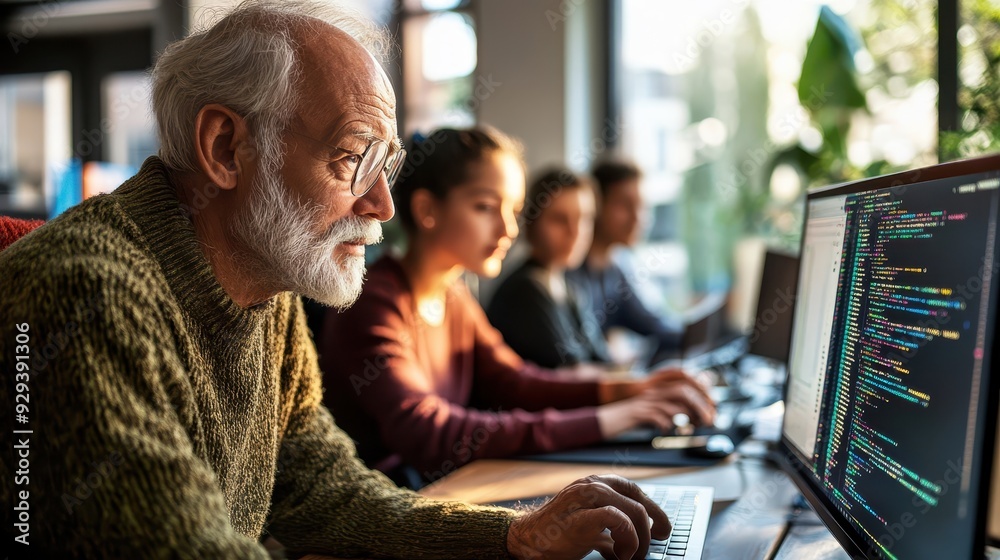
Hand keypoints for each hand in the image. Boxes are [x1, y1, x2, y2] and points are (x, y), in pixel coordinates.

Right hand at [506, 474, 670, 559]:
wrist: (526, 542)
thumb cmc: (557, 534)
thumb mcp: (590, 525)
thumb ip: (613, 526)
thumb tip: (642, 538)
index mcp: (594, 482)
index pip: (634, 490)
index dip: (654, 509)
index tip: (662, 528)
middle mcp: (591, 485)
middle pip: (638, 500)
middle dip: (653, 526)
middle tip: (654, 545)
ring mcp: (585, 499)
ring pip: (633, 510)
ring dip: (641, 538)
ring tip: (632, 556)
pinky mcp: (580, 518)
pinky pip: (617, 520)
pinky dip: (628, 539)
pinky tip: (621, 555)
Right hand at [596, 369, 715, 438]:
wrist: (606, 419)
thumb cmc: (631, 418)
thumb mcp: (654, 412)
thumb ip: (671, 411)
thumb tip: (693, 418)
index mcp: (659, 389)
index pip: (687, 385)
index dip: (703, 396)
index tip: (713, 410)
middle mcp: (653, 392)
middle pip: (683, 392)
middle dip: (700, 406)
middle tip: (709, 421)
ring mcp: (645, 401)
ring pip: (672, 403)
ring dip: (687, 417)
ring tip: (693, 428)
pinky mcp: (637, 413)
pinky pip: (656, 416)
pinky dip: (666, 425)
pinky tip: (668, 431)